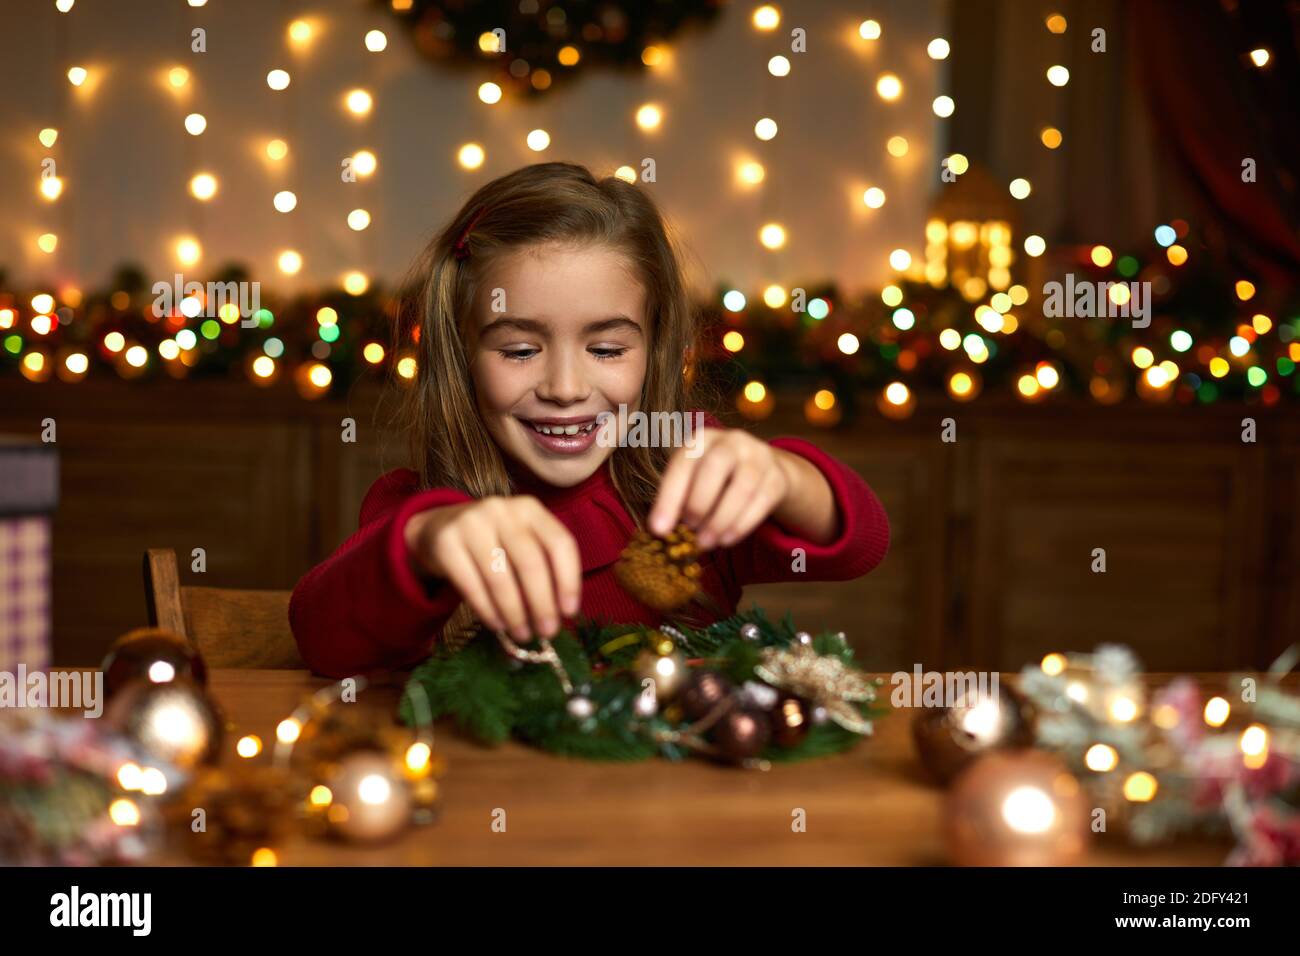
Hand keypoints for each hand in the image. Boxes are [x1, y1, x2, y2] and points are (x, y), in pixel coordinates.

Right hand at [404, 495, 581, 642]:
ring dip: (515, 613)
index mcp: (530, 508)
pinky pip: (472, 585)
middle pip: (531, 563)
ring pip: (500, 578)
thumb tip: (559, 613)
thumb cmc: (494, 542)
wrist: (441, 528)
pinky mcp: (446, 543)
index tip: (569, 612)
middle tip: (547, 631)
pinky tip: (498, 625)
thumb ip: (543, 567)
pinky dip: (488, 610)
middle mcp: (502, 510)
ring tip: (523, 634)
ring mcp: (471, 523)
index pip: (560, 543)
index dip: (568, 580)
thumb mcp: (521, 541)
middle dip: (542, 604)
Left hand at [647, 428, 792, 549]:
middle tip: (690, 530)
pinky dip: (742, 525)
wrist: (759, 471)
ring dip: (720, 520)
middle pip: (715, 467)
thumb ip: (676, 500)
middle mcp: (732, 441)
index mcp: (702, 439)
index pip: (683, 464)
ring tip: (706, 542)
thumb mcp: (692, 479)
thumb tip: (660, 530)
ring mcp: (758, 456)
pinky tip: (726, 540)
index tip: (659, 530)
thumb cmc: (713, 480)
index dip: (669, 498)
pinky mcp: (777, 477)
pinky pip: (761, 502)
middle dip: (699, 504)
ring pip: (742, 487)